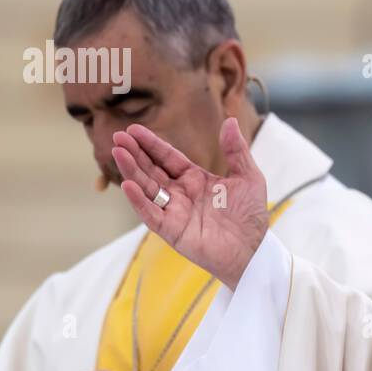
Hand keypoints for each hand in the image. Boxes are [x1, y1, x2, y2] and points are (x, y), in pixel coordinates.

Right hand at [111, 118, 267, 288]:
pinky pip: (151, 214)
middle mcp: (180, 194)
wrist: (254, 249)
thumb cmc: (251, 216)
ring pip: (147, 188)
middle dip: (135, 153)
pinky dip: (139, 201)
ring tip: (118, 153)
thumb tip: (230, 121)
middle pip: (152, 170)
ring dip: (132, 171)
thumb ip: (236, 151)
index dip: (151, 144)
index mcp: (195, 179)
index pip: (167, 157)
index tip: (134, 129)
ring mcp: (174, 212)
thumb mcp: (248, 177)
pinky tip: (127, 184)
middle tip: (118, 137)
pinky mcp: (172, 231)